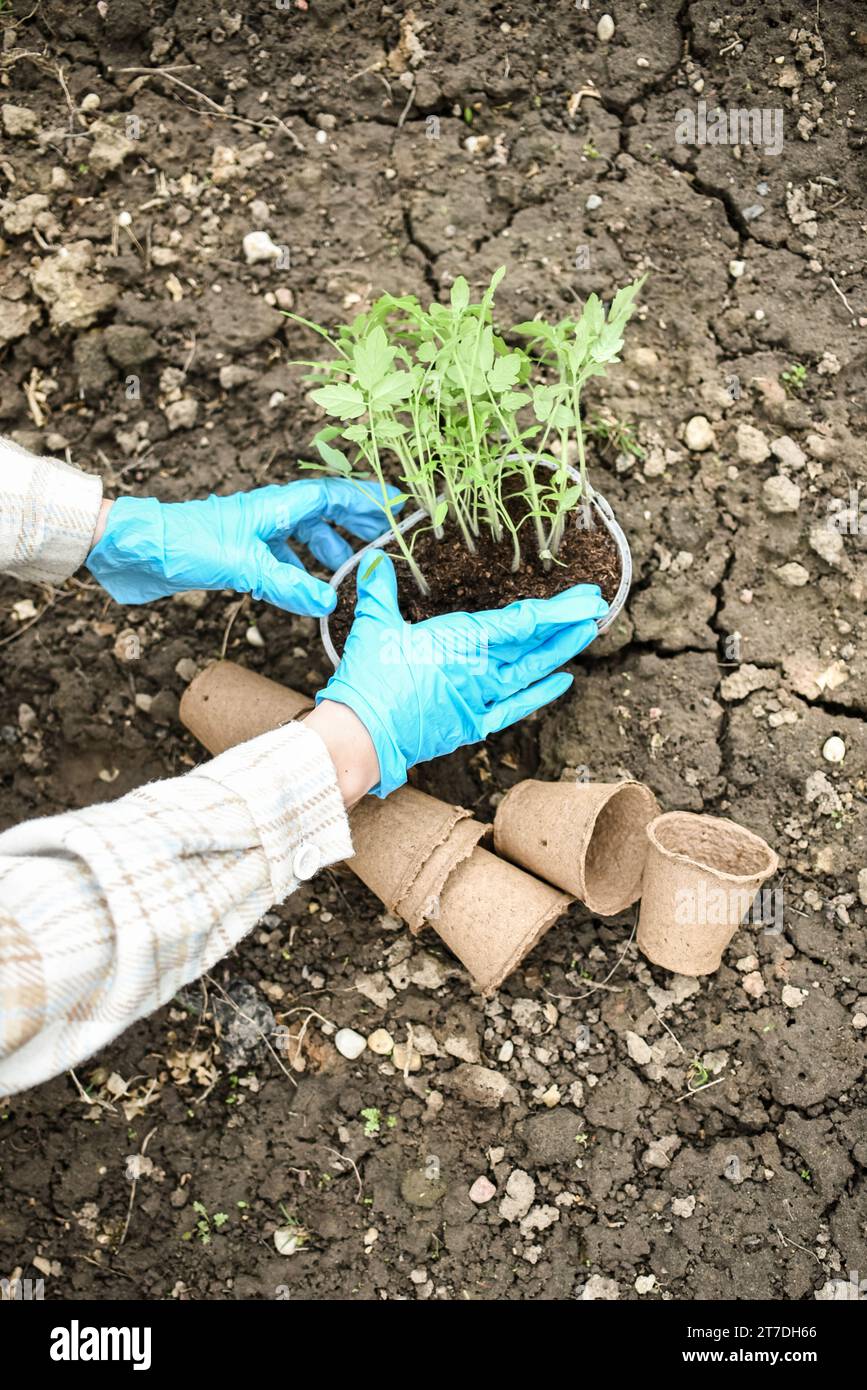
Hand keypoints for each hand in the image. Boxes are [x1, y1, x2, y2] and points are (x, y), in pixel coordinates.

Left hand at [86, 478, 401, 615]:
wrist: (136, 551)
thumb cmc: (183, 544)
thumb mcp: (241, 566)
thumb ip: (286, 584)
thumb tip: (328, 603)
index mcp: (273, 506)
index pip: (332, 496)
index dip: (367, 500)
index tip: (399, 507)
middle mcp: (269, 516)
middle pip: (324, 514)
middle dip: (357, 525)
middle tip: (386, 542)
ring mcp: (254, 535)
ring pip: (304, 538)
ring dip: (328, 553)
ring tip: (348, 575)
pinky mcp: (240, 556)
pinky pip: (282, 561)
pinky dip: (300, 575)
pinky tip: (307, 594)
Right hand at [317, 550, 606, 795]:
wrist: (362, 737)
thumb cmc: (367, 681)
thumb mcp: (372, 627)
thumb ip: (379, 591)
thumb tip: (375, 558)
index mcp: (460, 640)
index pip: (520, 622)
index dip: (557, 610)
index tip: (584, 599)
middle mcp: (479, 669)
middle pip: (532, 643)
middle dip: (566, 624)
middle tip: (596, 606)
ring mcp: (479, 698)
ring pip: (529, 672)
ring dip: (559, 652)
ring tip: (588, 633)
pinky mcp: (473, 723)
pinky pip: (514, 706)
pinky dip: (540, 694)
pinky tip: (564, 681)